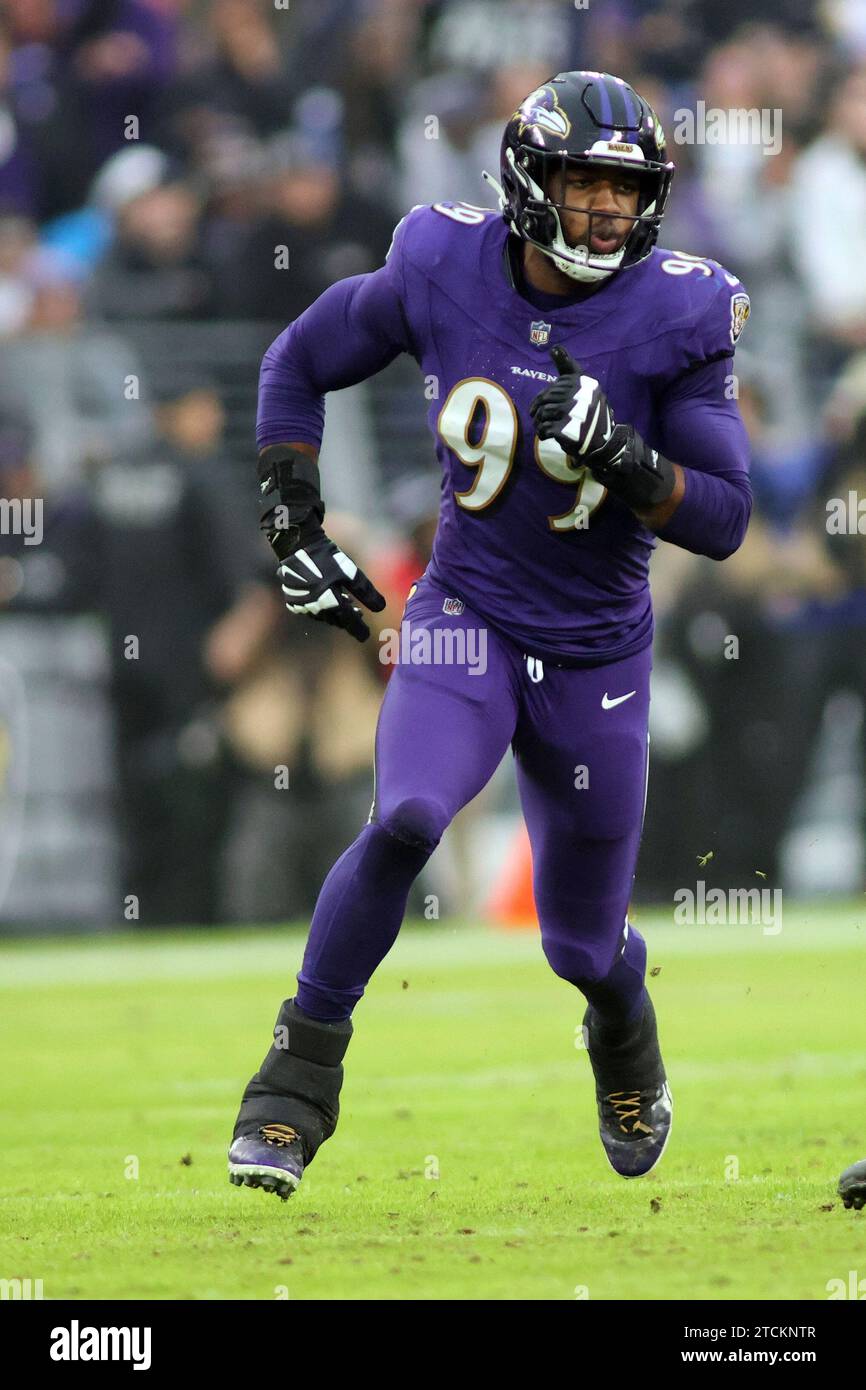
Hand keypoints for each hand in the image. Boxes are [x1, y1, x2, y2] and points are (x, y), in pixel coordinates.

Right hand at [277, 529, 384, 642]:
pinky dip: (320, 608)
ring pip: (322, 616)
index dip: (359, 630)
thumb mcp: (349, 572)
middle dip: (348, 619)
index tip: (366, 637)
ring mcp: (302, 606)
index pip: (349, 622)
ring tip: (345, 605)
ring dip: (334, 613)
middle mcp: (315, 608)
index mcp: (331, 602)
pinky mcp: (293, 601)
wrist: (296, 547)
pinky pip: (310, 611)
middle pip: (335, 619)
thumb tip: (382, 607)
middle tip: (359, 615)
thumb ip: (365, 591)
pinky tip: (325, 600)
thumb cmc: (325, 558)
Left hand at [530, 345, 621, 462]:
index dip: (547, 395)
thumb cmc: (590, 416)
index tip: (547, 403)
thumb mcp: (584, 389)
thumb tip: (554, 347)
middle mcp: (580, 395)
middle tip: (543, 419)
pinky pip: (544, 427)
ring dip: (540, 422)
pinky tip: (548, 436)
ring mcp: (573, 412)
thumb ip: (569, 368)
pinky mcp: (566, 429)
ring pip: (543, 412)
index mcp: (585, 384)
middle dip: (541, 410)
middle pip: (546, 398)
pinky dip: (542, 433)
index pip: (558, 384)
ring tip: (546, 427)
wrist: (603, 444)